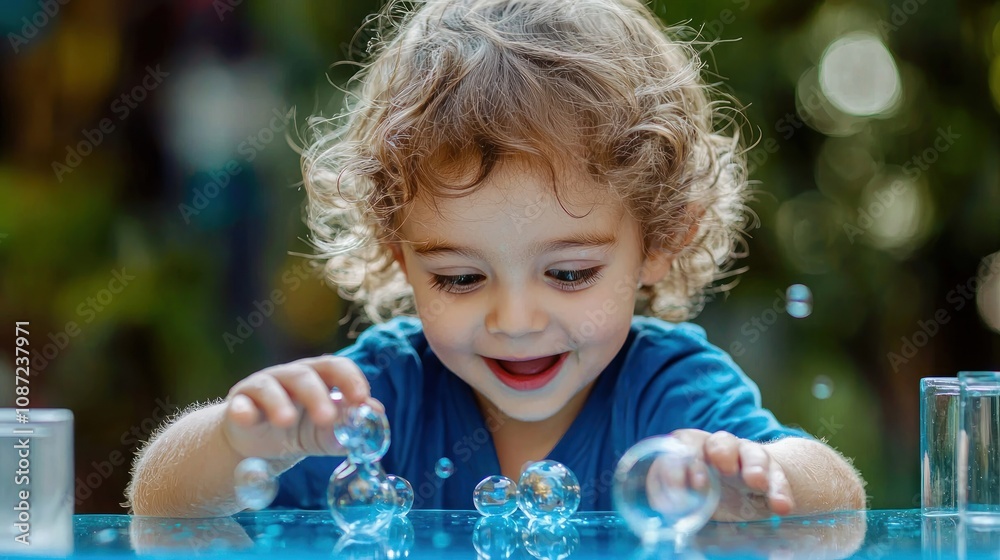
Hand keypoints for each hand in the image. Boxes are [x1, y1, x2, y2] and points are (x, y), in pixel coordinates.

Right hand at [221, 356, 381, 460]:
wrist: (258, 446)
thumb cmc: (300, 431)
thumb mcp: (327, 432)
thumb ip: (350, 423)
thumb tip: (377, 413)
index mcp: (318, 377)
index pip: (336, 367)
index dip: (350, 379)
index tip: (361, 399)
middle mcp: (290, 377)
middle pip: (304, 376)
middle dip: (317, 395)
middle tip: (327, 418)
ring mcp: (262, 388)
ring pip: (270, 388)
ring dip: (280, 403)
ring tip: (286, 421)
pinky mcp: (238, 406)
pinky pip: (239, 405)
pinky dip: (242, 410)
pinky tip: (246, 417)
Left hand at [666, 429, 793, 521]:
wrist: (750, 491)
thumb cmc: (709, 491)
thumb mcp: (689, 494)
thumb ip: (676, 495)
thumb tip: (666, 504)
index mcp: (696, 450)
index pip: (687, 443)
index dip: (686, 461)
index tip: (692, 485)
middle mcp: (723, 448)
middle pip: (722, 441)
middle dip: (721, 452)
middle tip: (724, 470)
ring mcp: (749, 458)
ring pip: (753, 454)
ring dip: (754, 467)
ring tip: (756, 482)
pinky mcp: (773, 473)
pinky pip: (778, 478)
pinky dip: (780, 491)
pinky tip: (781, 505)